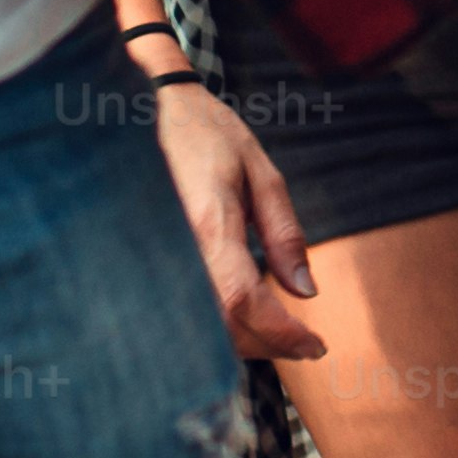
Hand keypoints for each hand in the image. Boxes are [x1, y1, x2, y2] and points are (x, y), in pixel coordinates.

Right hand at [149, 69, 329, 361]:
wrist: (140, 111)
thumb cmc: (207, 134)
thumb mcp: (261, 172)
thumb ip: (284, 234)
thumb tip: (307, 292)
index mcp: (208, 223)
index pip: (244, 300)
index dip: (281, 333)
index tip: (316, 346)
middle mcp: (175, 250)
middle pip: (220, 326)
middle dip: (268, 345)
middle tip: (306, 344)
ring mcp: (154, 261)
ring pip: (198, 327)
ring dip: (243, 342)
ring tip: (280, 333)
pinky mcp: (144, 267)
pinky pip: (181, 312)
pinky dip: (216, 327)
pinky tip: (243, 318)